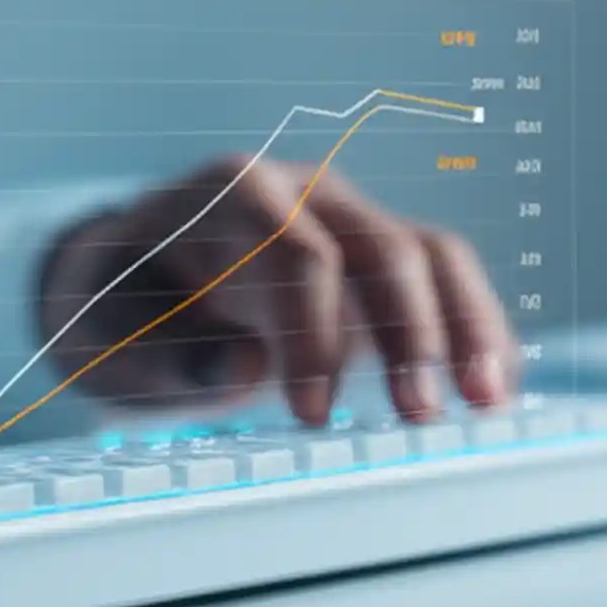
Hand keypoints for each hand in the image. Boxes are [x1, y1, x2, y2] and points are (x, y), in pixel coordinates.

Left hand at [42, 156, 519, 425]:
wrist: (135, 276)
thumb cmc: (123, 302)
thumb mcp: (114, 332)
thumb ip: (168, 351)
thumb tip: (247, 369)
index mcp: (229, 195)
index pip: (294, 251)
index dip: (312, 333)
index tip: (311, 413)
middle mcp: (300, 192)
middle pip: (379, 244)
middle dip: (408, 331)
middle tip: (416, 414)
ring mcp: (345, 218)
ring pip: (430, 253)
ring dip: (465, 327)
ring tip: (488, 401)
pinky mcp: (373, 257)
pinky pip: (440, 280)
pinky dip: (472, 329)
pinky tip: (492, 384)